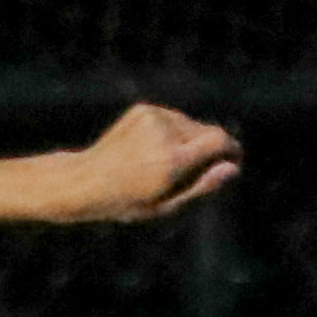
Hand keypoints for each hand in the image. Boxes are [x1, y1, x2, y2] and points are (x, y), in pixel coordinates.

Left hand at [67, 103, 240, 222]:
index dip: (231, 150)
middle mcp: (164, 134)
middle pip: (209, 131)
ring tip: (164, 163)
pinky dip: (172, 132)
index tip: (232, 161)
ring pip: (192, 124)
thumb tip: (233, 167)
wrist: (83, 181)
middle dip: (210, 148)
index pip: (220, 140)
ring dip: (189, 140)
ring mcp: (153, 117)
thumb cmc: (125, 201)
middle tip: (193, 170)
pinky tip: (151, 149)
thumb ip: (202, 187)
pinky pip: (174, 118)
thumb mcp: (165, 206)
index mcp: (172, 160)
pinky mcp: (143, 110)